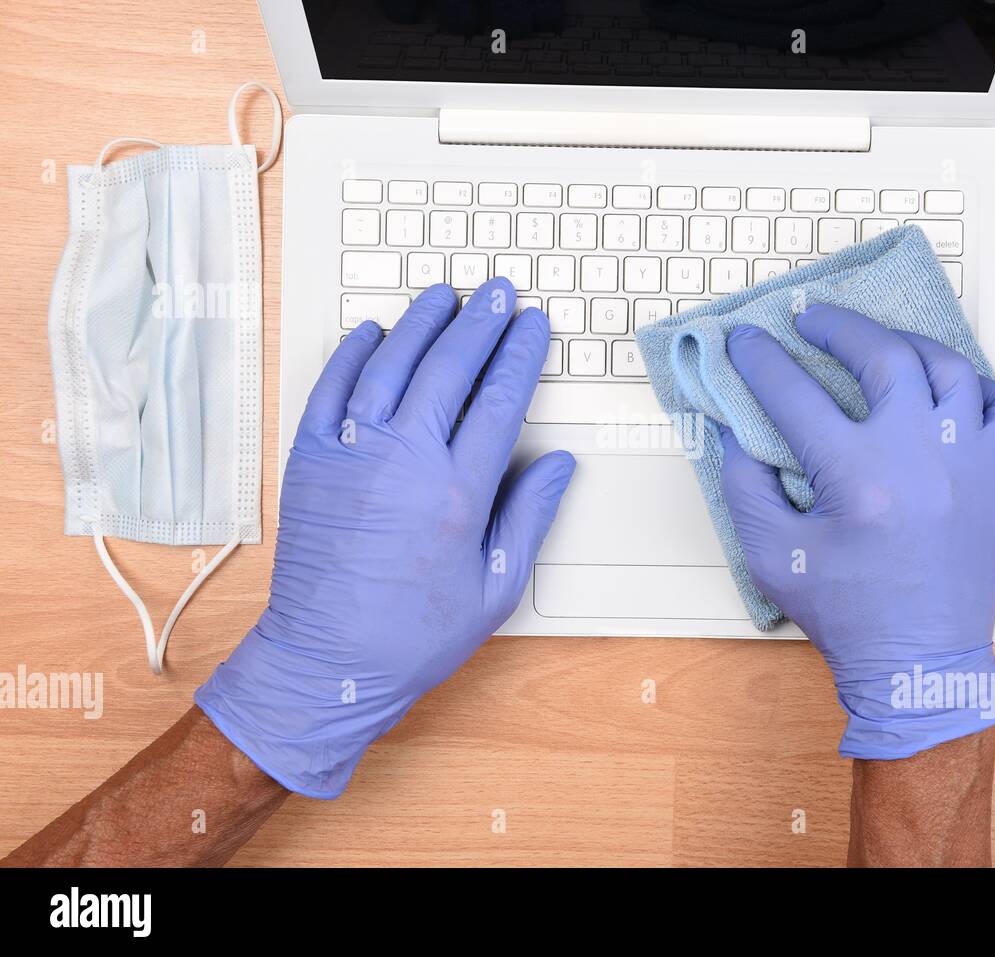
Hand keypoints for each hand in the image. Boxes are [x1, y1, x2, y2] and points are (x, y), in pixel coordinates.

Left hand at [196, 279, 574, 797]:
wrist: (328, 661)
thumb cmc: (412, 634)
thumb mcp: (496, 587)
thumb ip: (530, 516)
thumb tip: (559, 463)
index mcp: (458, 491)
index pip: (500, 400)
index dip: (521, 355)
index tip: (533, 326)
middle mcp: (405, 460)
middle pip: (449, 368)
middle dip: (480, 323)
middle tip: (497, 294)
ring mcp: (352, 454)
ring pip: (390, 365)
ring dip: (420, 324)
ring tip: (443, 296)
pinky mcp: (311, 462)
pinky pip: (331, 390)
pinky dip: (350, 355)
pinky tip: (370, 333)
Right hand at [720, 305, 994, 759]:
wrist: (918, 660)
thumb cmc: (847, 614)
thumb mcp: (773, 555)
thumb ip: (745, 486)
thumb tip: (737, 429)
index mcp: (857, 476)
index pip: (796, 393)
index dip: (761, 360)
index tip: (745, 342)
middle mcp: (920, 455)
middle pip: (882, 355)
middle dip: (838, 326)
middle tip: (811, 320)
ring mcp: (969, 461)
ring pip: (947, 367)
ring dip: (905, 345)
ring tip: (878, 344)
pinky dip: (971, 385)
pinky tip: (944, 391)